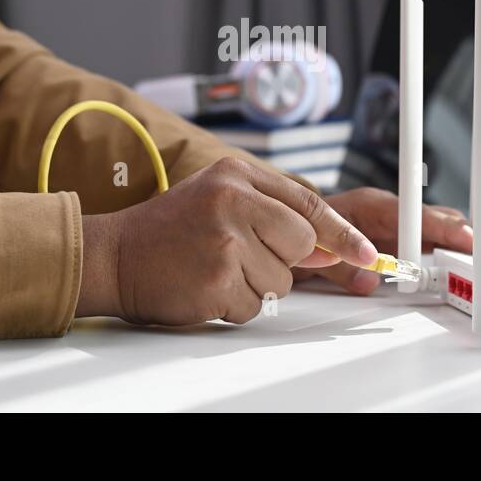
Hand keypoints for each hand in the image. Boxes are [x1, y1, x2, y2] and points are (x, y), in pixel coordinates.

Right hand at [76, 157, 378, 324]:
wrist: (113, 256)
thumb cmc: (169, 230)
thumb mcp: (221, 201)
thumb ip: (275, 215)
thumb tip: (332, 249)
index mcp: (236, 174)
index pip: (309, 204)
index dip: (343, 234)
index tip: (367, 253)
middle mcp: (232, 201)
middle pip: (302, 244)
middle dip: (281, 259)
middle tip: (239, 254)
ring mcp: (224, 242)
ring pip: (282, 281)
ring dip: (254, 285)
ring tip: (215, 267)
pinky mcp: (216, 281)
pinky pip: (255, 306)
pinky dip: (234, 304)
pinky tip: (205, 285)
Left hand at [296, 187, 480, 294]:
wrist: (288, 226)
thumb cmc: (302, 230)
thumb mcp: (314, 252)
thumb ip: (339, 267)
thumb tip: (369, 281)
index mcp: (372, 206)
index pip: (418, 217)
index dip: (446, 229)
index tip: (468, 241)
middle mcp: (388, 211)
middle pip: (436, 220)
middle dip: (468, 234)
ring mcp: (393, 224)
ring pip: (435, 230)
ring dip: (462, 243)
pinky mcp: (395, 238)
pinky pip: (426, 242)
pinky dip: (446, 251)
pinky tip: (466, 263)